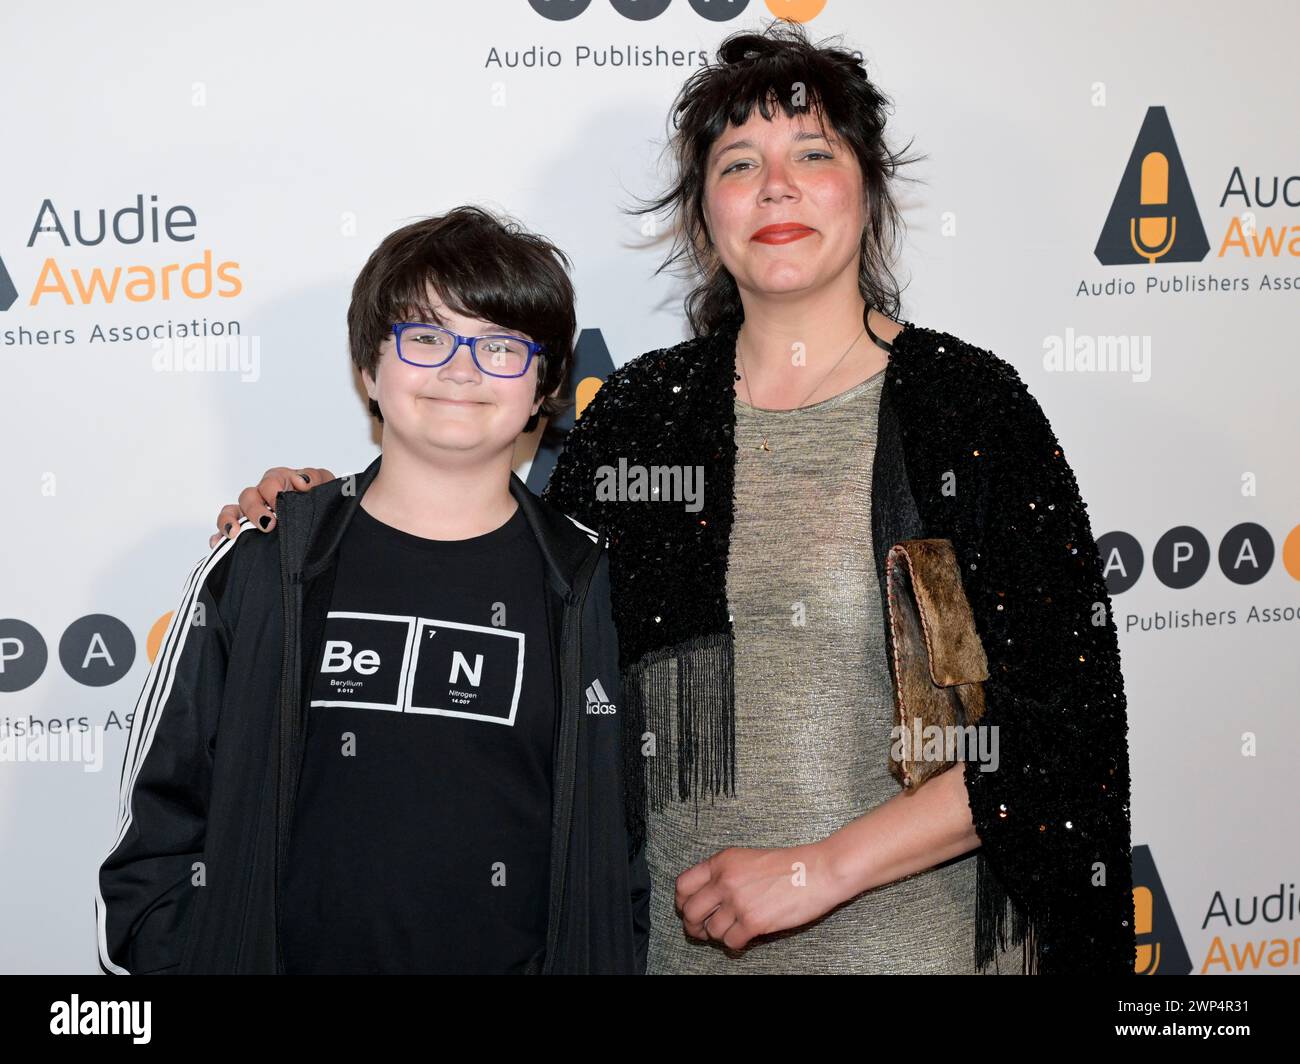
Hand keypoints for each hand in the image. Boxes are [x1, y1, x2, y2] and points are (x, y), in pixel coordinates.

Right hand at [208, 466, 336, 547]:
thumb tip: (300, 481)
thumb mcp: (324, 485)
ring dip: (229, 520)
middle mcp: (261, 496)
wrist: (324, 522)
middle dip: (255, 510)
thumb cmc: (320, 498)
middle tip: (268, 525)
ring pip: (231, 512)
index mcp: (279, 482)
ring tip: (234, 533)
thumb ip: (314, 477)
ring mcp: (251, 515)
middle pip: (248, 497)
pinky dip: (218, 537)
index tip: (280, 504)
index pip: (269, 482)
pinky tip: (218, 544)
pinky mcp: (245, 533)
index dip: (272, 491)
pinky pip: (224, 533)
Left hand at [675, 842, 845, 949]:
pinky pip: (730, 942)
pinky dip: (735, 944)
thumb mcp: (748, 858)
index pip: (683, 885)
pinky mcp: (753, 921)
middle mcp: (725, 880)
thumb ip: (725, 873)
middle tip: (702, 930)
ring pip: (710, 930)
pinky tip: (744, 939)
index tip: (688, 909)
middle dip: (694, 925)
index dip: (682, 902)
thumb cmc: (788, 865)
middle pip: (690, 911)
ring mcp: (738, 901)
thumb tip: (706, 897)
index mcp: (722, 861)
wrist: (817, 871)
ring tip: (730, 932)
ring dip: (718, 936)